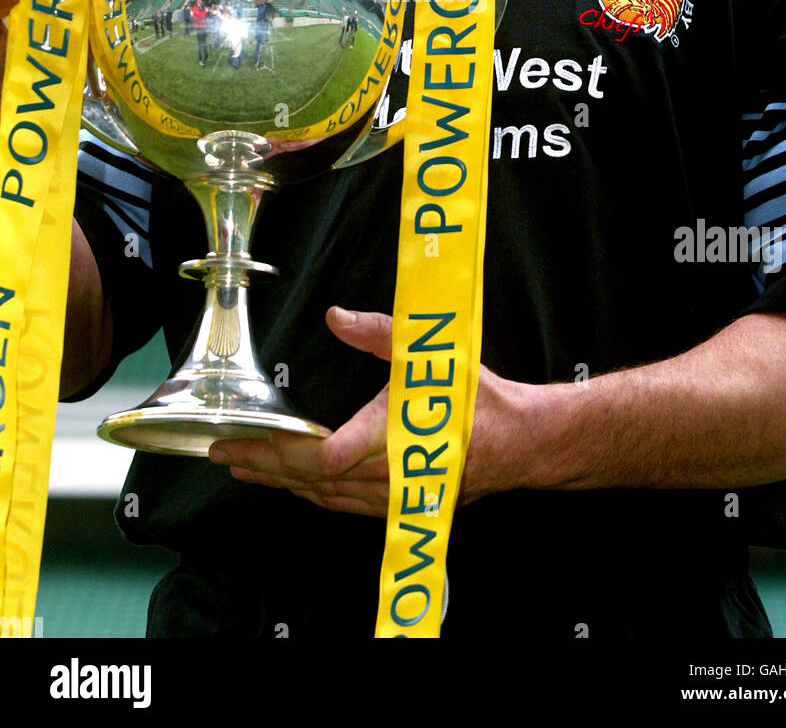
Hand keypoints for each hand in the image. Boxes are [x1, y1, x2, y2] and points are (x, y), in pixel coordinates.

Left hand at [207, 306, 534, 516]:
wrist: (524, 441)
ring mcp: (394, 496)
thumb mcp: (429, 354)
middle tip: (224, 453)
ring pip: (324, 497)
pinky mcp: (402, 504)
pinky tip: (296, 487)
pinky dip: (312, 496)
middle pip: (312, 479)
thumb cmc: (479, 398)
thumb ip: (379, 332)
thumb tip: (337, 315)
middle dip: (264, 466)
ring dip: (282, 484)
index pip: (328, 456)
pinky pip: (343, 506)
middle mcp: (388, 474)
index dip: (285, 456)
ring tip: (245, 470)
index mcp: (392, 436)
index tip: (248, 449)